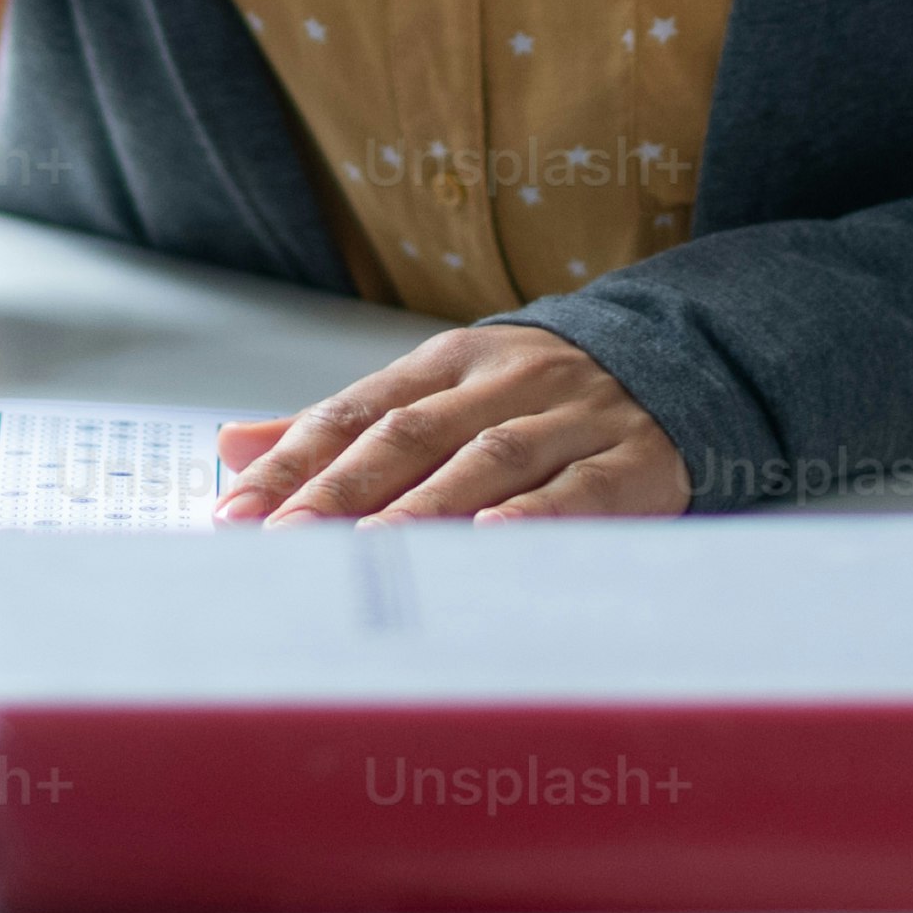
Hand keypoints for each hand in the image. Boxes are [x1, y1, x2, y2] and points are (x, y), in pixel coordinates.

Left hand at [214, 323, 684, 521]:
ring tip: (368, 549)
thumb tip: (233, 447)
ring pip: (488, 460)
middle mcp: (504, 383)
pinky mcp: (632, 462)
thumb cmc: (537, 397)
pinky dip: (534, 518)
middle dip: (340, 490)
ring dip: (423, 508)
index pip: (356, 412)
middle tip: (284, 539)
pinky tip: (491, 542)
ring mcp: (571, 418)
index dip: (294, 461)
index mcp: (447, 363)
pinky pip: (579, 491)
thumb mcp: (440, 395)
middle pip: (410, 435)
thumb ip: (341, 428)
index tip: (237, 511)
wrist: (679, 366)